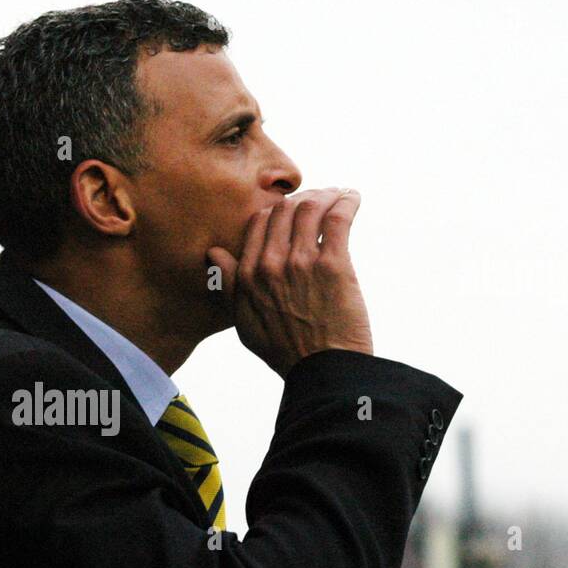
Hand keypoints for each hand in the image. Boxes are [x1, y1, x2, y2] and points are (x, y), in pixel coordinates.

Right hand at [208, 187, 373, 377]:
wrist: (323, 371)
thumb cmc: (285, 352)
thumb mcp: (244, 324)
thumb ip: (229, 287)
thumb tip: (214, 254)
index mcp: (248, 276)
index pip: (259, 223)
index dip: (277, 211)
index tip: (294, 211)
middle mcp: (271, 264)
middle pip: (285, 209)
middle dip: (304, 199)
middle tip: (321, 200)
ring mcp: (302, 262)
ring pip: (312, 207)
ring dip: (328, 196)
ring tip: (339, 196)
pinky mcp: (333, 265)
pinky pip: (339, 218)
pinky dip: (347, 202)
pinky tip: (353, 199)